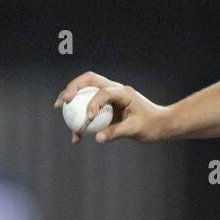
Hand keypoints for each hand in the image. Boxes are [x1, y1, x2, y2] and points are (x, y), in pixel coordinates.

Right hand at [54, 71, 172, 143]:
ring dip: (71, 97)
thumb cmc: (152, 125)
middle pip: (89, 80)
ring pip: (86, 90)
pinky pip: (89, 107)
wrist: (161, 124)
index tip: (87, 119)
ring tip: (58, 108)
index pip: (103, 92)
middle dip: (73, 88)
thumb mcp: (135, 130)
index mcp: (123, 92)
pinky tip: (76, 136)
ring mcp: (110, 96)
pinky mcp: (107, 106)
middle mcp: (115, 90)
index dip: (92, 103)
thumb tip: (96, 139)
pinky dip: (81, 117)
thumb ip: (116, 133)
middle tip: (62, 101)